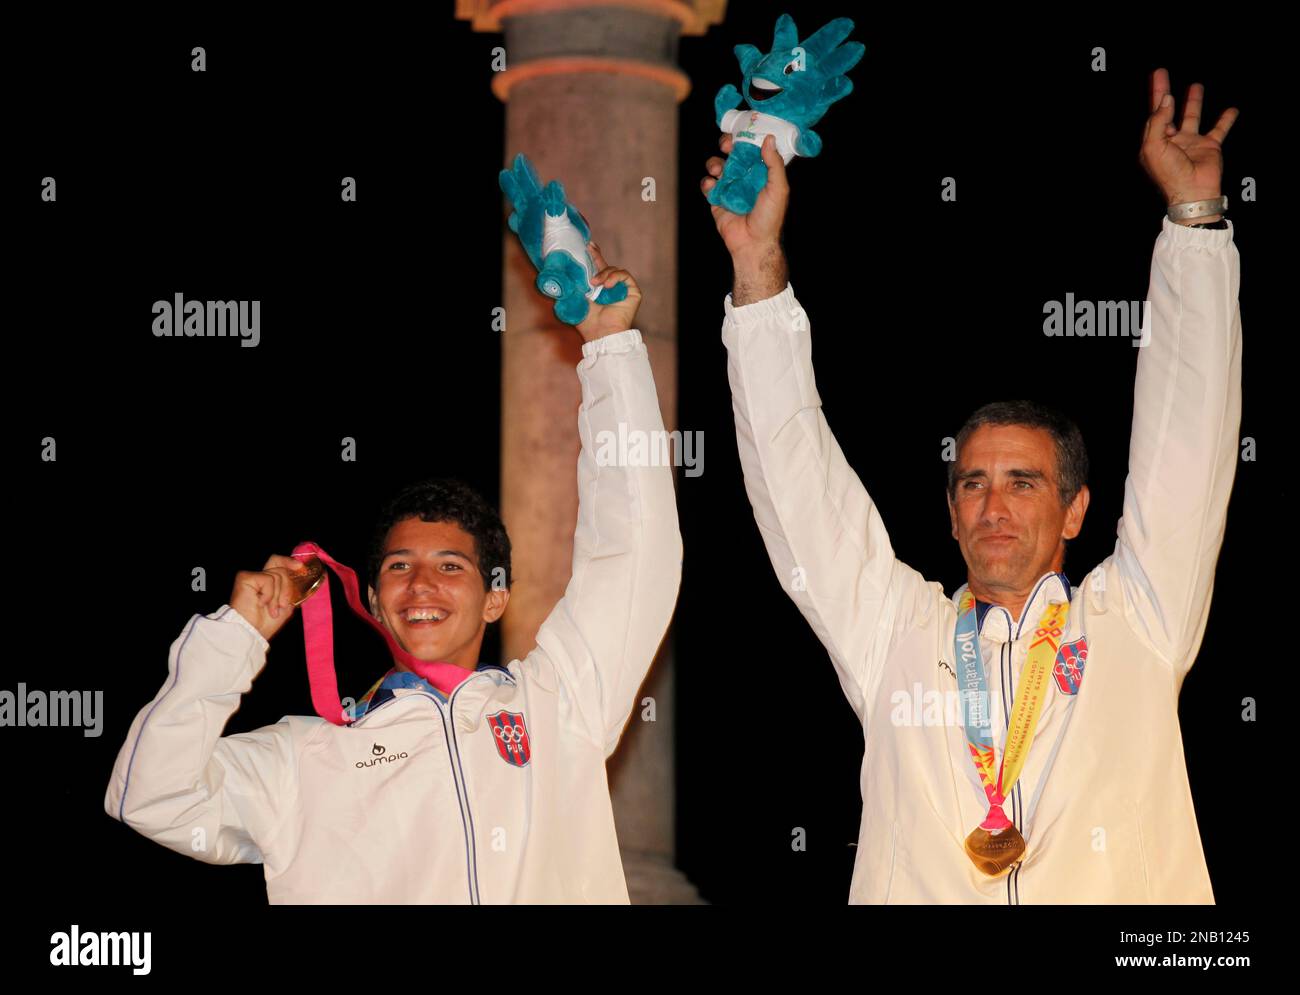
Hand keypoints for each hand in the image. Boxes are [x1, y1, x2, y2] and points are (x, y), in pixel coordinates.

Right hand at [229, 554, 312, 641]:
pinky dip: (269, 594)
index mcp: (268, 583)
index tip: (300, 568)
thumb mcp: (286, 605)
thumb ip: (292, 591)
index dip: (289, 563)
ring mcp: (252, 577)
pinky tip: (261, 603)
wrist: (252, 632)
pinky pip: (268, 580)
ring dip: (278, 596)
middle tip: (283, 604)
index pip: (278, 563)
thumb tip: (303, 579)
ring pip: (277, 575)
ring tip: (271, 609)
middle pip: (280, 567)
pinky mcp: (245, 578)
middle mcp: (259, 577)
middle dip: (287, 587)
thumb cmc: (266, 623)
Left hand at [574, 242, 641, 341]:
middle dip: (597, 257)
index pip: (597, 269)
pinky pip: (625, 276)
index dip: (594, 256)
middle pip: (606, 266)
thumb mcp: (575, 300)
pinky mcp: (633, 292)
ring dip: (603, 273)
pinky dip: (615, 277)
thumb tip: (559, 275)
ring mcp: (622, 289)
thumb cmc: (588, 322)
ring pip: (614, 270)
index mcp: (599, 289)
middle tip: (589, 248)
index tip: (588, 245)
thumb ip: (571, 287)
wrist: (601, 334)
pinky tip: (607, 285)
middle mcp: (611, 288)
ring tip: (595, 283)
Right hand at [701, 133, 788, 259]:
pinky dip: (707, 183)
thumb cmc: (769, 217)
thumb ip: (774, 163)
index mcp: (761, 172)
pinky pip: (707, 185)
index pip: (753, 148)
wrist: (752, 244)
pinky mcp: (716, 199)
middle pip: (732, 152)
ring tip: (719, 170)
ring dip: (715, 163)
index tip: (742, 129)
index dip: (746, 137)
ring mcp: (729, 187)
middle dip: (727, 145)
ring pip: (717, 165)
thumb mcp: (778, 188)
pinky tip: (713, 186)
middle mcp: (745, 177)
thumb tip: (768, 138)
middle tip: (727, 144)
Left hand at [1139, 68, 1237, 212]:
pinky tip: (1232, 110)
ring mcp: (1190, 143)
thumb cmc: (1169, 172)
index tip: (1158, 78)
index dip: (1156, 97)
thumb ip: (1158, 121)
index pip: (1154, 115)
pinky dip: (1226, 119)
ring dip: (1193, 102)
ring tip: (1196, 85)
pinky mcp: (1209, 146)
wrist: (1192, 191)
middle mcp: (1171, 141)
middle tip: (1161, 72)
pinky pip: (1219, 129)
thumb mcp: (1154, 146)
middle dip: (1164, 92)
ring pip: (1192, 117)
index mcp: (1155, 142)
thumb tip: (1166, 100)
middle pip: (1168, 111)